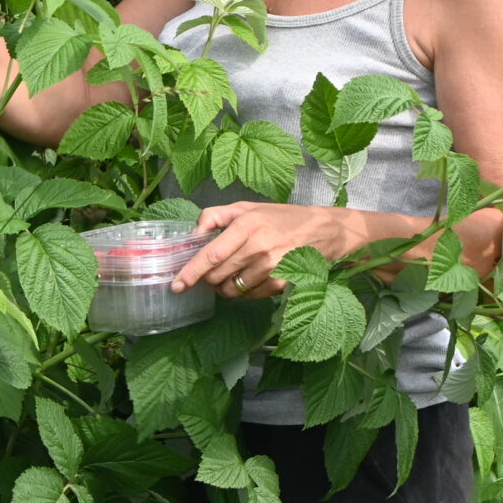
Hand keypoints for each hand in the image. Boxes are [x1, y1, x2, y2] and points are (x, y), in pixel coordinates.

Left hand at [172, 201, 360, 297]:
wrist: (325, 230)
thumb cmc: (281, 217)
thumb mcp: (247, 207)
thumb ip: (215, 217)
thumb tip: (192, 234)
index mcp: (247, 224)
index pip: (211, 255)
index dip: (191, 272)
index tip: (177, 285)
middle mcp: (259, 246)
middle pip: (218, 276)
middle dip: (207, 280)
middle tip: (209, 274)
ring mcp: (272, 267)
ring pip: (233, 289)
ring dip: (225, 287)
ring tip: (231, 275)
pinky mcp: (283, 282)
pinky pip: (251, 295)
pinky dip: (244, 291)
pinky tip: (249, 279)